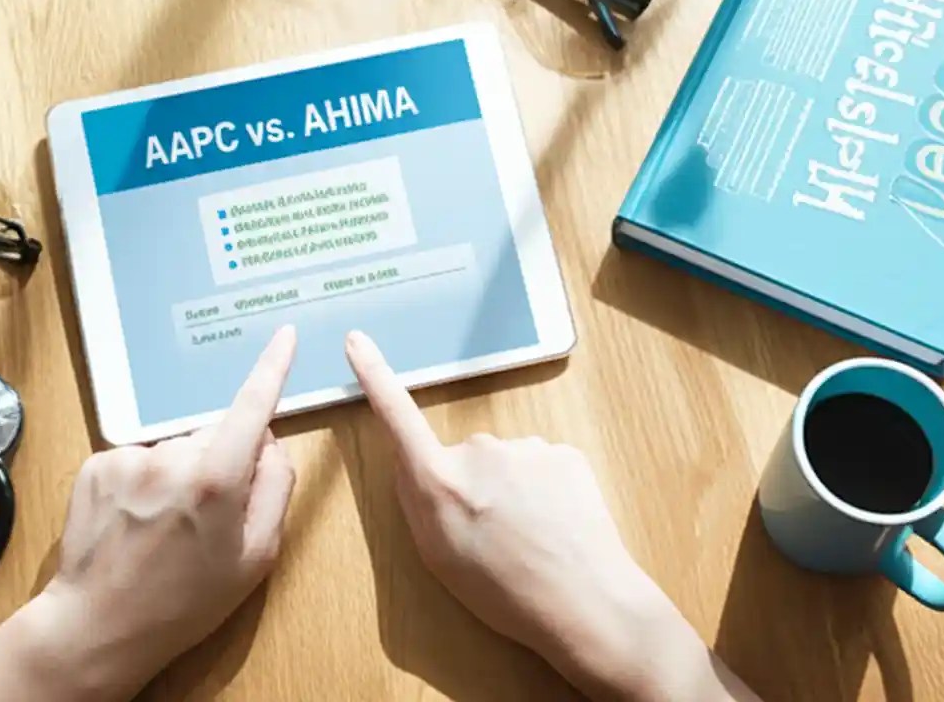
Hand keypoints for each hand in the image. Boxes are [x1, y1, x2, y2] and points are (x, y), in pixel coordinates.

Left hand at [38, 326, 298, 696]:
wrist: (98, 625)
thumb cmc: (184, 603)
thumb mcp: (256, 558)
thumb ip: (275, 489)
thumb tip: (270, 443)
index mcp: (216, 480)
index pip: (252, 407)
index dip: (272, 369)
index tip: (284, 336)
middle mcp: (170, 458)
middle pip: (215, 437)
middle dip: (220, 464)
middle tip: (206, 521)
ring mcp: (129, 458)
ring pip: (175, 450)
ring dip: (178, 476)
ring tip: (164, 529)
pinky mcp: (96, 463)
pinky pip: (140, 459)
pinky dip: (144, 482)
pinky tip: (136, 522)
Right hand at [345, 331, 758, 701]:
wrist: (586, 603)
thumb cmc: (503, 592)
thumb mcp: (437, 556)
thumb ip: (417, 500)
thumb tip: (409, 463)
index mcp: (439, 481)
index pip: (397, 417)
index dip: (374, 376)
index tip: (357, 340)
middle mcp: (479, 451)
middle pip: (463, 458)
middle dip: (472, 487)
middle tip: (492, 539)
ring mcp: (526, 447)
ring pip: (506, 464)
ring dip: (512, 492)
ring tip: (530, 541)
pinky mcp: (565, 452)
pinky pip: (541, 467)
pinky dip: (545, 492)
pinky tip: (556, 528)